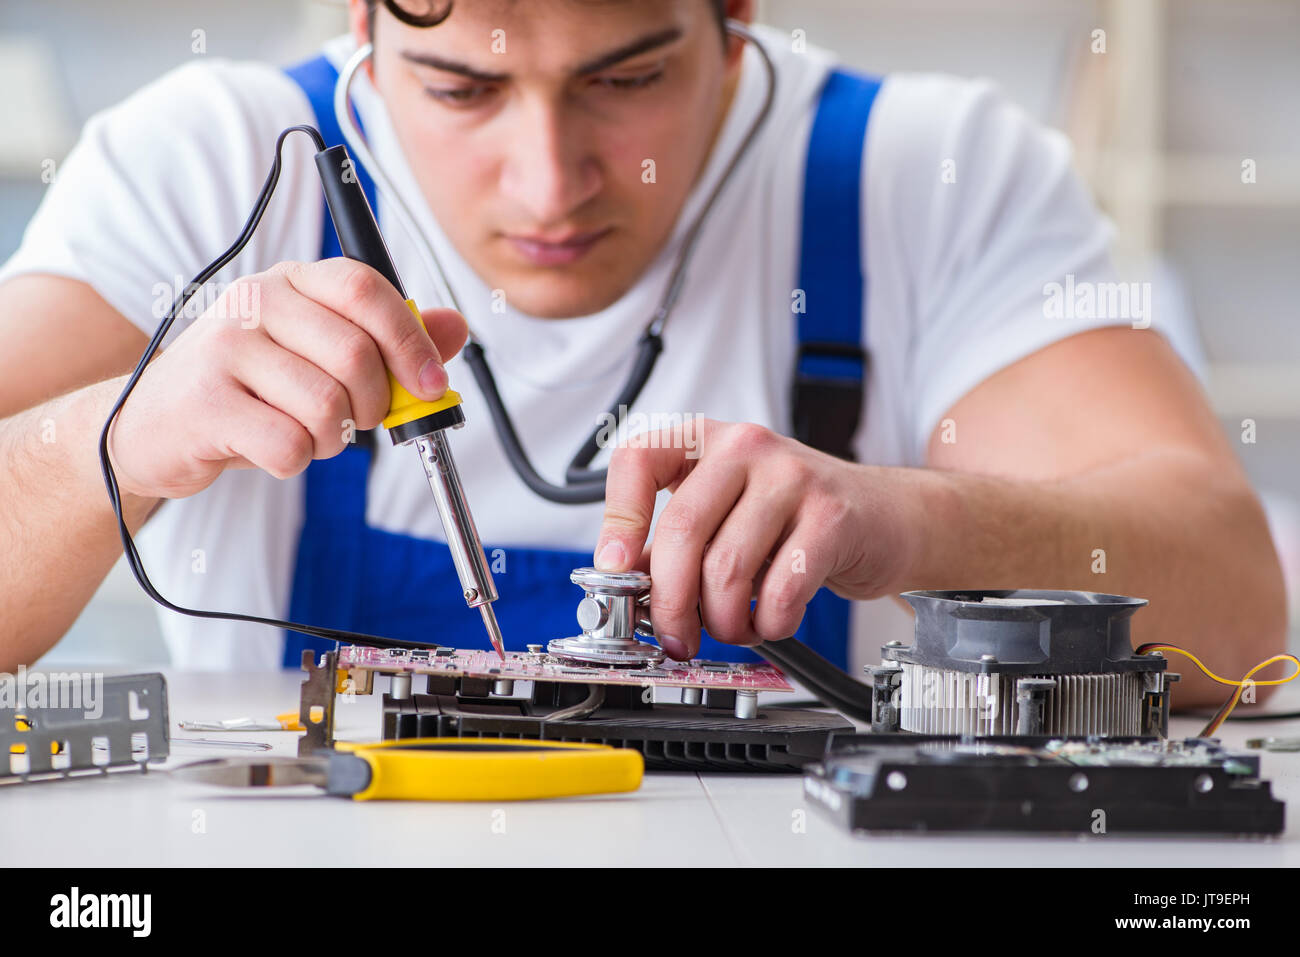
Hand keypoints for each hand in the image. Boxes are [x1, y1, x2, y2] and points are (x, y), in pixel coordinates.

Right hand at [108, 259, 467, 498]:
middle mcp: (255, 301)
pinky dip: (297, 460)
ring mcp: (224, 348)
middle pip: (355, 355)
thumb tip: (455, 326)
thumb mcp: (318, 353)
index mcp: (292, 281)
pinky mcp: (204, 402)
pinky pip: (290, 444)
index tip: (431, 384)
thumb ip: (388, 339)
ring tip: (307, 434)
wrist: (154, 424)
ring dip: (334, 439)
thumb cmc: (248, 388)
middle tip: (359, 419)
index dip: (411, 341)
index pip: (366, 289)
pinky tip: (272, 449)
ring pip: (326, 406)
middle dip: (375, 404)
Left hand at [593, 419, 918, 659]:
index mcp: (706, 440)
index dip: (619, 519)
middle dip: (670, 602)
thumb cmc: (795, 519)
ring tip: (734, 628)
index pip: (639, 459)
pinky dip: (771, 623)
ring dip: (723, 621)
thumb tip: (627, 588)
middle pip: (682, 531)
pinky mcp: (832, 516)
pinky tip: (773, 620)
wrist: (886, 516)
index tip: (616, 569)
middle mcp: (746, 447)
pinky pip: (781, 589)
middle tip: (675, 636)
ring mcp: (792, 476)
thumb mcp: (726, 516)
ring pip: (727, 568)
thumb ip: (676, 543)